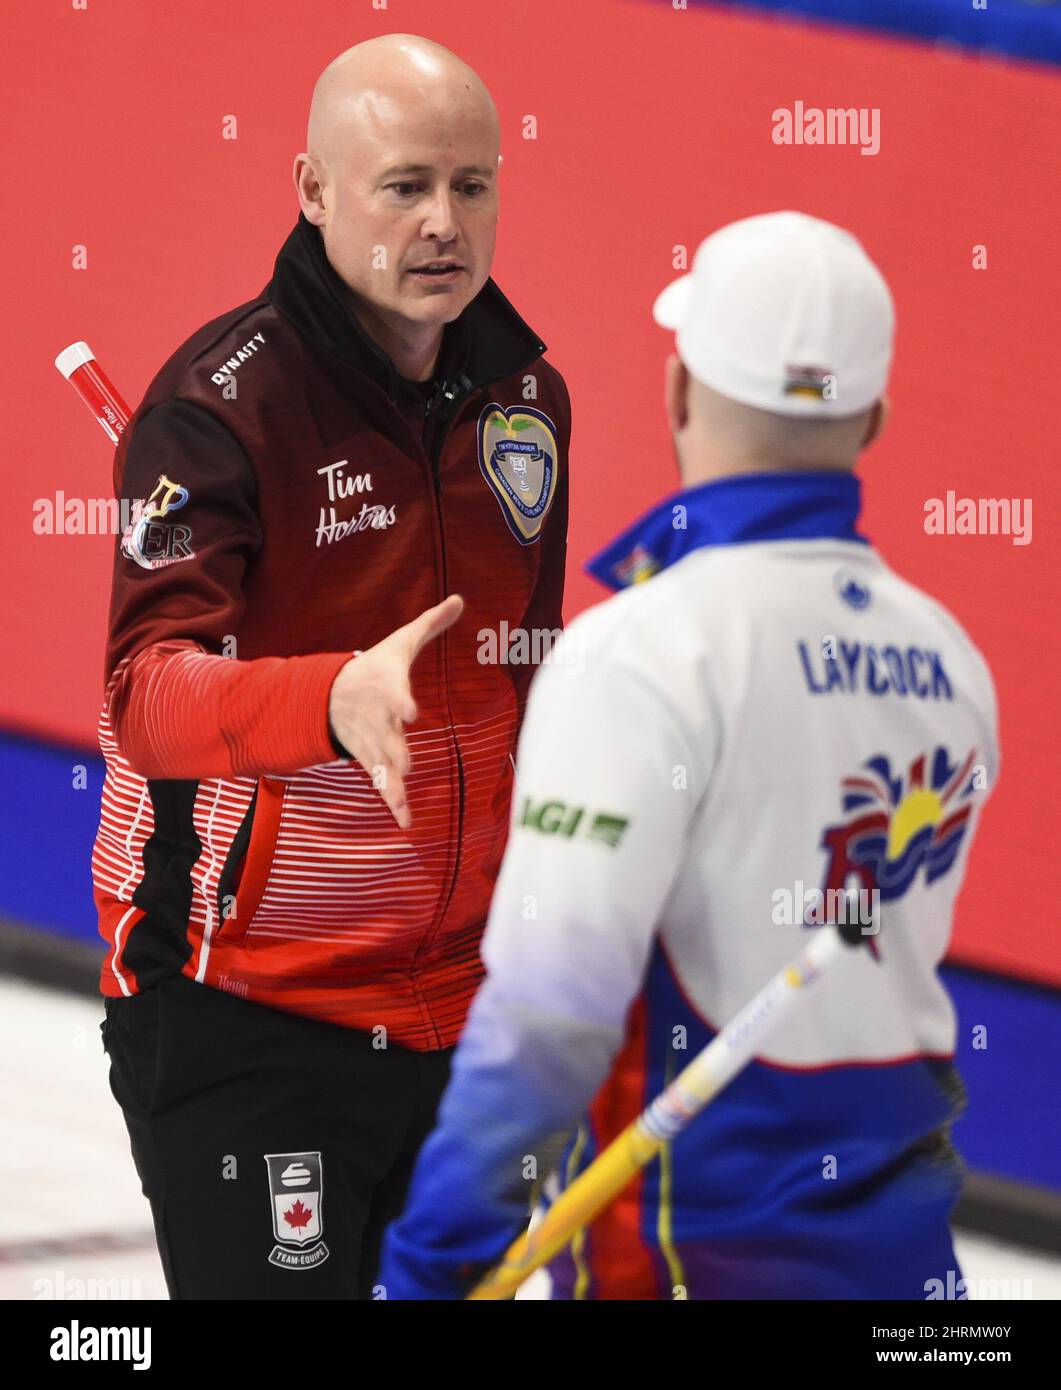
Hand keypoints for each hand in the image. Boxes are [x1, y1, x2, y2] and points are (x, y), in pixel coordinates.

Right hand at [328, 594, 464, 828]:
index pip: (394, 695)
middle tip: (407, 764)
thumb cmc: (374, 667)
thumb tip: (458, 598)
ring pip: (384, 766)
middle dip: (396, 751)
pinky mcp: (371, 760)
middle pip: (387, 737)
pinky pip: (382, 783)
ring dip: (394, 786)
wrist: (329, 693)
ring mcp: (373, 743)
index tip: (409, 710)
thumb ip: (430, 623)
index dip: (401, 702)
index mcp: (387, 690)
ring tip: (404, 806)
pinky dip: (393, 802)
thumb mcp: (400, 643)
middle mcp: (378, 720)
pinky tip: (406, 822)